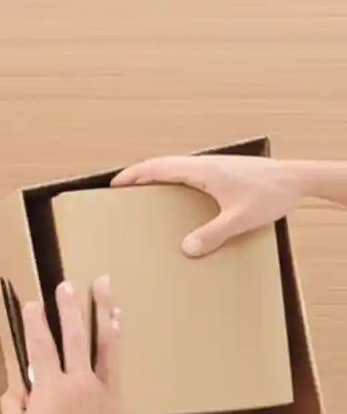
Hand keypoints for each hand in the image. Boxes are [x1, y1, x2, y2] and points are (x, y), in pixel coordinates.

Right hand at [0, 276, 138, 413]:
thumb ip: (12, 400)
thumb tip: (18, 382)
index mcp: (49, 389)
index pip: (39, 345)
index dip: (34, 321)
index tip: (32, 302)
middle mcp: (77, 383)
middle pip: (74, 336)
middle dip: (68, 307)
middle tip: (66, 284)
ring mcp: (100, 391)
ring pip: (103, 344)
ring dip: (103, 311)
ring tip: (104, 287)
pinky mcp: (116, 401)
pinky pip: (116, 365)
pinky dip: (116, 342)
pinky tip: (117, 324)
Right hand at [112, 155, 302, 256]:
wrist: (298, 179)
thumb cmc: (271, 194)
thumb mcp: (240, 218)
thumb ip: (213, 234)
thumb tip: (186, 249)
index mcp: (202, 170)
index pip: (158, 167)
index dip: (134, 174)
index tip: (115, 184)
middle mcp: (205, 165)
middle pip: (162, 165)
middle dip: (139, 176)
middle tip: (122, 190)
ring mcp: (214, 166)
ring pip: (176, 167)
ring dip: (156, 177)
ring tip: (144, 193)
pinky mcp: (223, 172)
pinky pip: (188, 173)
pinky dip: (173, 180)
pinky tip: (177, 196)